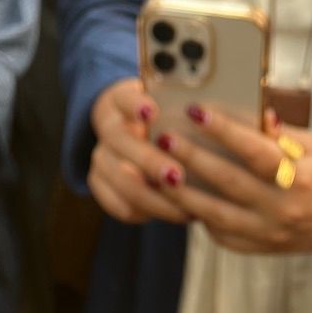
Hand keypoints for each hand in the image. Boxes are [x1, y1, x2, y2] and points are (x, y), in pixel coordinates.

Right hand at [88, 79, 190, 225]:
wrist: (140, 137)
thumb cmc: (170, 119)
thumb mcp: (176, 109)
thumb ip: (186, 114)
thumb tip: (210, 121)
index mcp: (122, 101)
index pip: (123, 97)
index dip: (134, 105)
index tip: (152, 112)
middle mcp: (109, 128)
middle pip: (121, 142)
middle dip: (150, 161)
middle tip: (177, 176)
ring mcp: (102, 158)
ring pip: (122, 181)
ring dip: (155, 199)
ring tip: (187, 210)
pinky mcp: (101, 185)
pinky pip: (120, 205)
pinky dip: (148, 213)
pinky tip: (177, 215)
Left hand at [156, 105, 311, 252]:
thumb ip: (277, 133)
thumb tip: (246, 112)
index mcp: (301, 178)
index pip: (256, 151)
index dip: (224, 130)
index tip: (196, 110)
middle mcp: (284, 209)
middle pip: (229, 182)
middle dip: (192, 159)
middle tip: (163, 138)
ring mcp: (270, 233)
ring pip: (216, 215)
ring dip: (184, 193)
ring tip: (159, 171)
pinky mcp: (261, 248)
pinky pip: (222, 234)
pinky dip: (199, 216)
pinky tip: (179, 198)